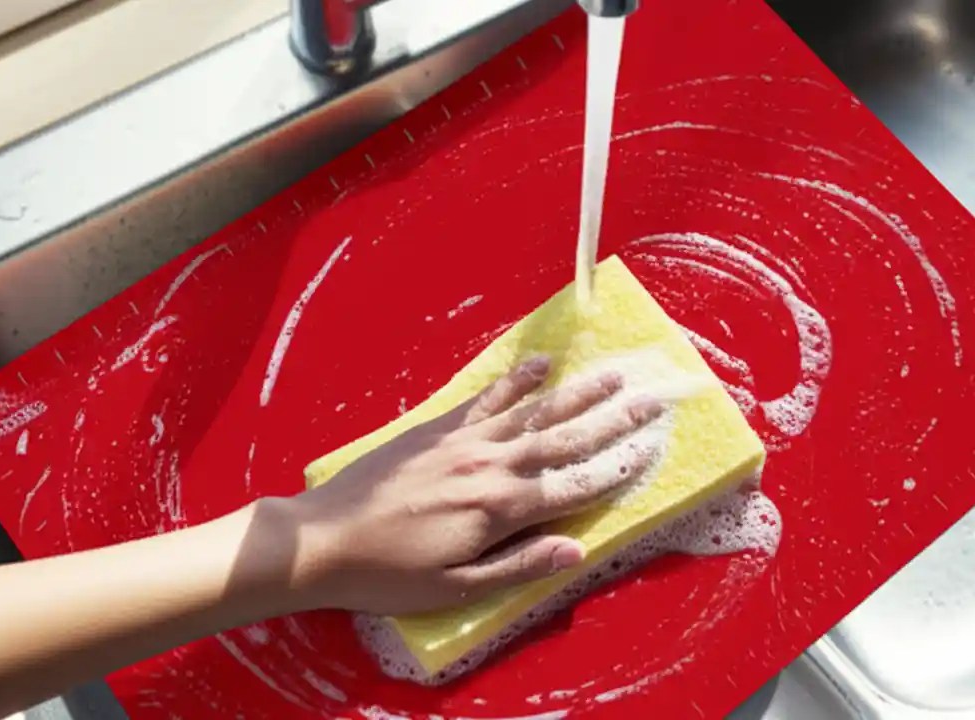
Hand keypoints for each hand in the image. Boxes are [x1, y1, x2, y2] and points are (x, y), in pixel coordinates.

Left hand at [285, 357, 665, 614]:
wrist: (322, 538)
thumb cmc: (389, 574)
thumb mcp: (457, 588)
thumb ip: (520, 566)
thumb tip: (577, 550)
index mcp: (500, 509)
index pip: (572, 487)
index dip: (614, 470)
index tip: (651, 450)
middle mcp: (489, 466)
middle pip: (563, 439)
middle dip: (611, 420)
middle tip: (652, 398)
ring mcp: (462, 441)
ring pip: (532, 411)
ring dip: (575, 393)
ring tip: (611, 374)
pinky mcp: (436, 428)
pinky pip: (486, 398)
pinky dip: (516, 380)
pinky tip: (539, 364)